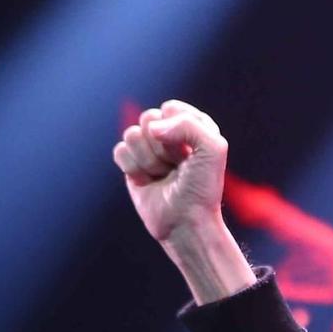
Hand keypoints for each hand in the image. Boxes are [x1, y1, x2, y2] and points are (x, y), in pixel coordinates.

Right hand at [114, 100, 225, 242]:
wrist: (187, 223)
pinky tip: (148, 181)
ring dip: (149, 160)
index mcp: (193, 125)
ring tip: (164, 176)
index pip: (170, 108)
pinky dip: (133, 169)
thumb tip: (151, 129)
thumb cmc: (202, 188)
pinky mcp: (132, 165)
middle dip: (162, 148)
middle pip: (148, 118)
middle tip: (177, 167)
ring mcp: (149, 149)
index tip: (190, 154)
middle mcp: (171, 134)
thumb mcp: (213, 149)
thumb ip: (188, 124)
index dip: (177, 131)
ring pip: (131, 134)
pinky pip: (120, 151)